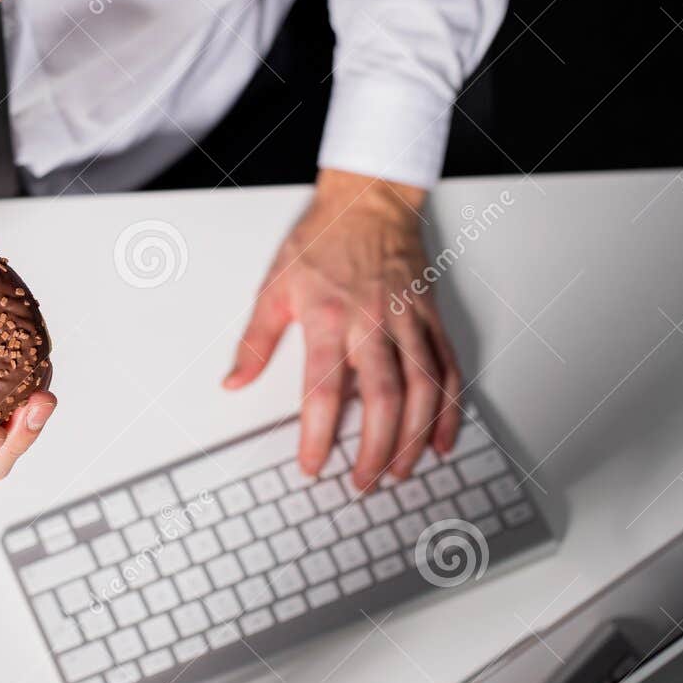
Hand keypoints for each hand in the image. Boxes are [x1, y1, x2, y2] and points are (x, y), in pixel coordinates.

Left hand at [224, 168, 461, 489]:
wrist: (368, 199)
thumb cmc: (321, 240)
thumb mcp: (273, 286)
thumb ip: (255, 341)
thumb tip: (233, 383)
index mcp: (327, 318)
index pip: (324, 390)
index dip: (319, 435)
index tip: (313, 466)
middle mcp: (372, 322)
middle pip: (383, 398)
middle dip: (376, 449)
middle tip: (364, 483)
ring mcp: (409, 321)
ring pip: (423, 389)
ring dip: (414, 437)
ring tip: (401, 471)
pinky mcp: (432, 318)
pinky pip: (449, 369)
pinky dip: (450, 408)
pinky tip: (440, 439)